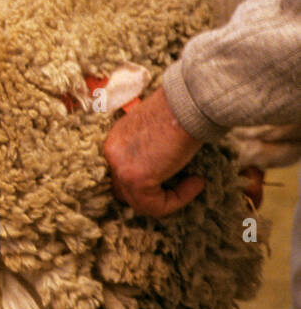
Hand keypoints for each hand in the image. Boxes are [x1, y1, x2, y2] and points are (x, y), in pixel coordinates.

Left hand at [103, 86, 204, 216]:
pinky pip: (154, 205)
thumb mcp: (158, 133)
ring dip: (170, 199)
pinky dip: (178, 200)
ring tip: (194, 182)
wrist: (189, 103)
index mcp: (116, 140)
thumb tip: (162, 171)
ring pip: (139, 202)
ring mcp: (119, 166)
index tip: (175, 176)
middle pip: (124, 191)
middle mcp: (112, 153)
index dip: (148, 181)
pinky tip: (196, 182)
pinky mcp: (135, 178)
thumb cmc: (182, 112)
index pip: (121, 174)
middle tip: (182, 186)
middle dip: (153, 195)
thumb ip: (151, 152)